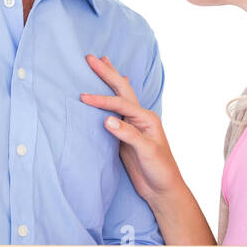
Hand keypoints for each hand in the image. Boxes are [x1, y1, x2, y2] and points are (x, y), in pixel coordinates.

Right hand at [79, 54, 183, 200]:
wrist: (163, 188)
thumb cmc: (160, 170)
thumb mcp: (147, 152)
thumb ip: (128, 135)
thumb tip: (107, 119)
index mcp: (146, 118)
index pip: (120, 104)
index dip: (102, 100)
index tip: (83, 97)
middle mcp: (139, 118)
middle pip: (121, 90)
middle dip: (107, 73)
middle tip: (91, 58)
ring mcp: (132, 126)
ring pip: (119, 97)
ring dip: (109, 80)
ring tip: (101, 63)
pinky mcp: (124, 136)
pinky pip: (114, 112)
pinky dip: (107, 99)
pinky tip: (106, 92)